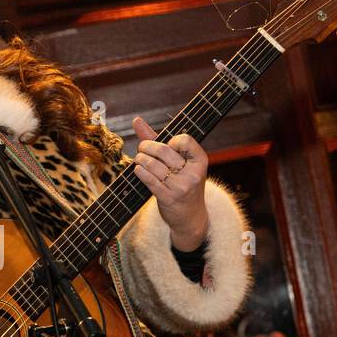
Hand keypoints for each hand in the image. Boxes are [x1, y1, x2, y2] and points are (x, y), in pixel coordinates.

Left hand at [130, 117, 208, 250]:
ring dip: (140, 159)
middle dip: (147, 146)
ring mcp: (180, 186)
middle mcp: (193, 173)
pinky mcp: (168, 197)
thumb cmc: (182, 183)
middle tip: (142, 148)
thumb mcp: (179, 162)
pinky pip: (148, 179)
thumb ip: (158, 140)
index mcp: (200, 161)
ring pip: (153, 164)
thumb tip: (136, 120)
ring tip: (139, 159)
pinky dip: (139, 171)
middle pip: (164, 150)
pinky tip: (138, 170)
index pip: (184, 139)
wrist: (191, 216)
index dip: (171, 140)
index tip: (167, 146)